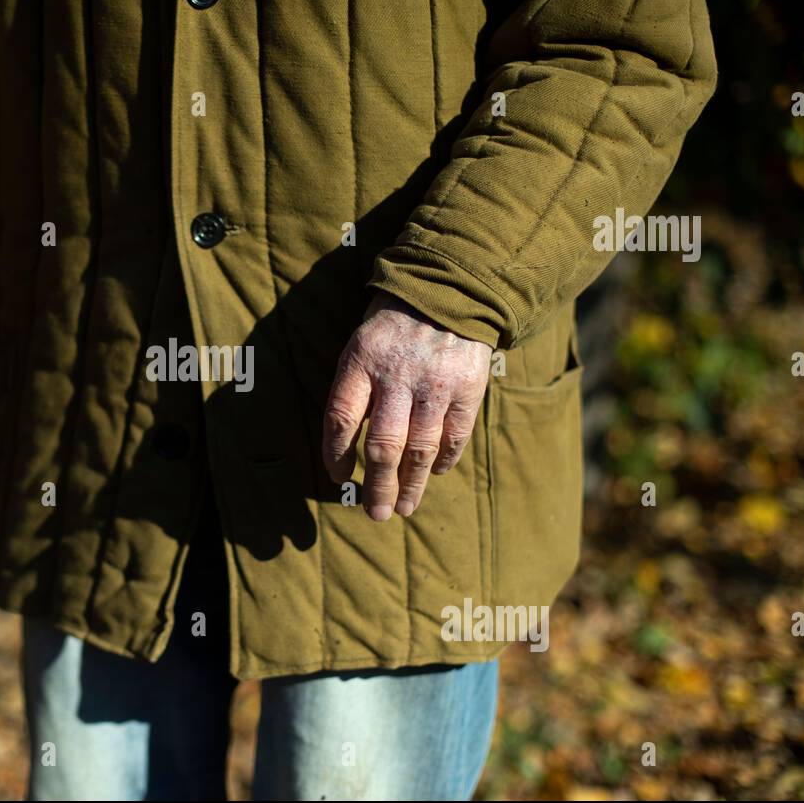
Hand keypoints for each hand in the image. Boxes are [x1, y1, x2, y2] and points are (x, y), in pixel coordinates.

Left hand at [323, 292, 491, 520]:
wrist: (449, 289)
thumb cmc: (393, 325)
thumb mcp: (362, 344)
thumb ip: (357, 389)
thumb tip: (349, 445)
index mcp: (361, 361)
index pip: (341, 419)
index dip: (336, 454)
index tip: (339, 477)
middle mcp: (397, 375)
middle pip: (382, 445)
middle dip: (377, 486)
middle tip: (376, 513)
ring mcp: (435, 383)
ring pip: (419, 449)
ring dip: (410, 485)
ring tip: (403, 507)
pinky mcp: (467, 388)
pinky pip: (453, 436)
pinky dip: (442, 461)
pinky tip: (432, 474)